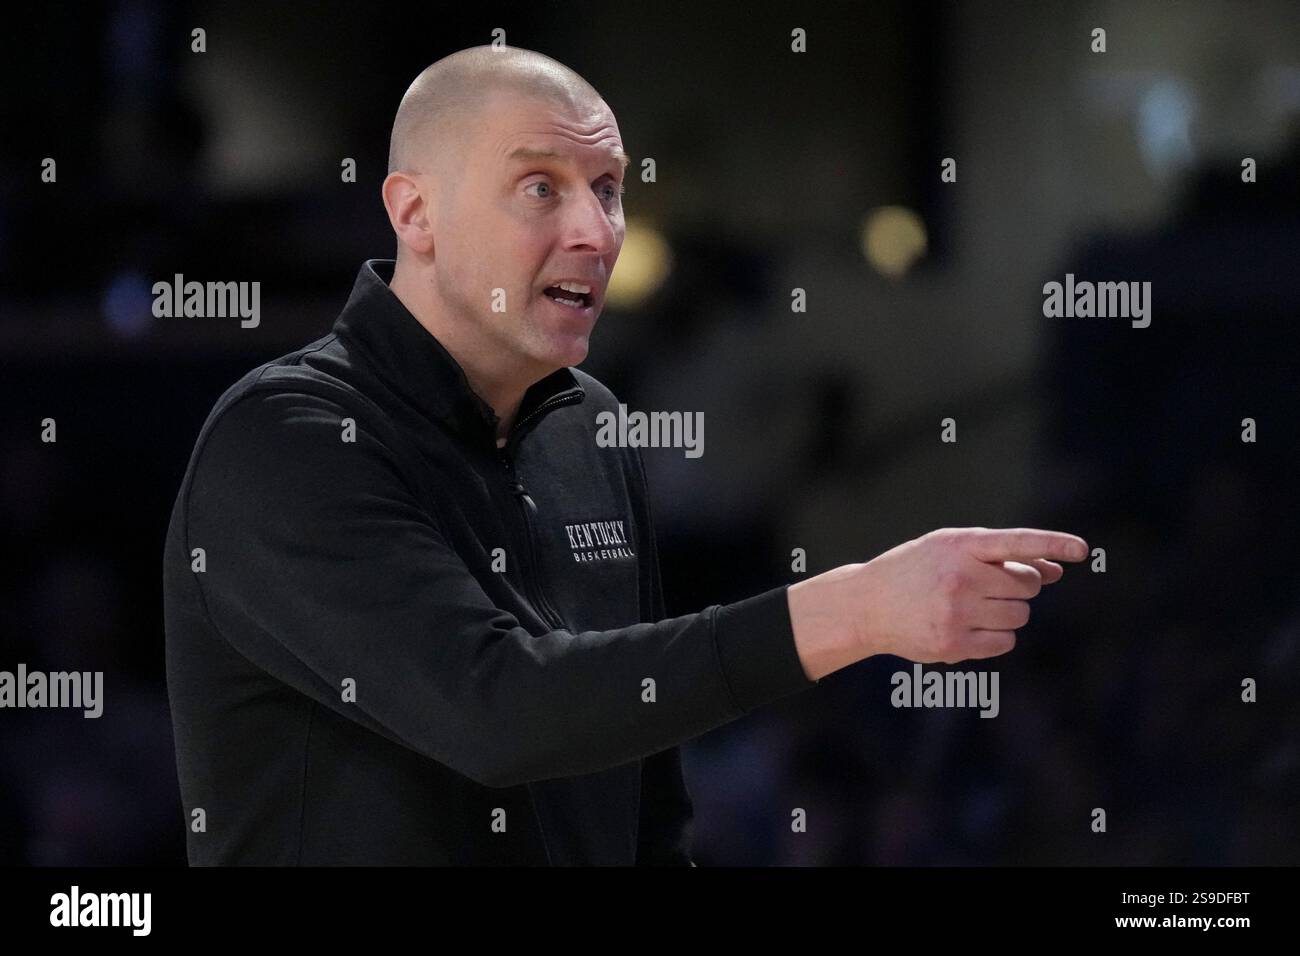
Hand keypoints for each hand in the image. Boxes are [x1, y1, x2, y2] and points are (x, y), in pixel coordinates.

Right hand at [854, 527, 1086, 662]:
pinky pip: (1005, 643)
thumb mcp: (952, 550)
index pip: (1016, 542)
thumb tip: (1055, 572)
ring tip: (973, 606)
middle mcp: (959, 577)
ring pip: (1019, 616)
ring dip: (1007, 612)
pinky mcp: (953, 644)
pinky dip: (997, 637)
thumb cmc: (917, 571)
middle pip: (1026, 585)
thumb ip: (1002, 557)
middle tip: (989, 586)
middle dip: (1019, 586)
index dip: (1052, 544)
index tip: (1082, 550)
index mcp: (959, 545)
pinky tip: (969, 627)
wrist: (867, 604)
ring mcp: (956, 613)